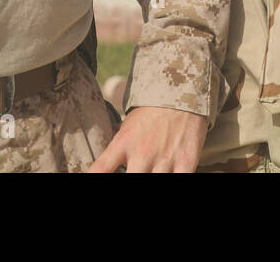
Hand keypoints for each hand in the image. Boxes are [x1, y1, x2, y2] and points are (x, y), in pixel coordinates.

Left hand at [88, 106, 207, 172]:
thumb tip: (111, 169)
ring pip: (155, 183)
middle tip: (135, 170)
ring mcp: (164, 160)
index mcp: (124, 143)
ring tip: (152, 170)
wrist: (181, 96)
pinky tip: (170, 172)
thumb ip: (119, 151)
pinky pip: (180, 181)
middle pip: (131, 179)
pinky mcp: (186, 163)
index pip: (101, 168)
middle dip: (132, 176)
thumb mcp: (127, 128)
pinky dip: (173, 178)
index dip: (94, 175)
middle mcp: (142, 153)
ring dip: (153, 177)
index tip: (93, 176)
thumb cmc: (151, 114)